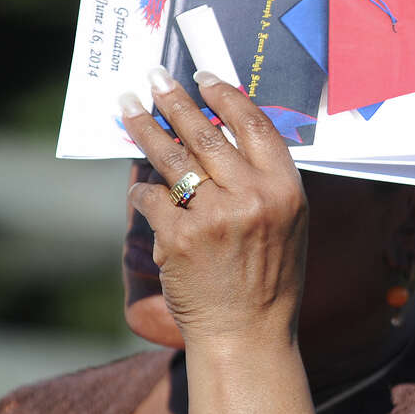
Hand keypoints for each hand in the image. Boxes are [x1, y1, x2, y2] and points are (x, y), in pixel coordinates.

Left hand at [119, 68, 307, 348]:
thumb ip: (263, 182)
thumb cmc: (268, 281)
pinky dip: (141, 192)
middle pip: (206, 132)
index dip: (225, 96)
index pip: (254, 125)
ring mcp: (213, 215)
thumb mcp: (286, 225)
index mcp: (286, 190)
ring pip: (170, 155)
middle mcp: (252, 196)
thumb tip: (219, 135)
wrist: (247, 335)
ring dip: (144, 127)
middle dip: (175, 99)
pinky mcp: (178, 236)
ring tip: (128, 107)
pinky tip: (139, 189)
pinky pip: (151, 197)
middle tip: (154, 78)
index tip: (204, 78)